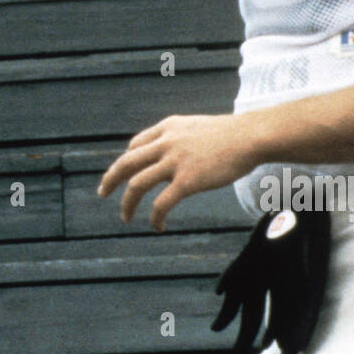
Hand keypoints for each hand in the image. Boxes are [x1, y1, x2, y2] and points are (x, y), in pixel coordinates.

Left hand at [97, 114, 262, 231]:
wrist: (250, 136)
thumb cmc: (231, 134)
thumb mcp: (197, 127)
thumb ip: (180, 138)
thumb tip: (174, 155)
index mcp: (167, 128)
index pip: (136, 145)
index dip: (127, 161)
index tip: (124, 174)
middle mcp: (165, 142)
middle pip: (126, 163)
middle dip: (110, 179)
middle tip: (103, 192)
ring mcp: (174, 161)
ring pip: (136, 185)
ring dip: (127, 203)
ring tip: (125, 216)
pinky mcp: (187, 180)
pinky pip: (161, 203)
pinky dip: (155, 217)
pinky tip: (157, 226)